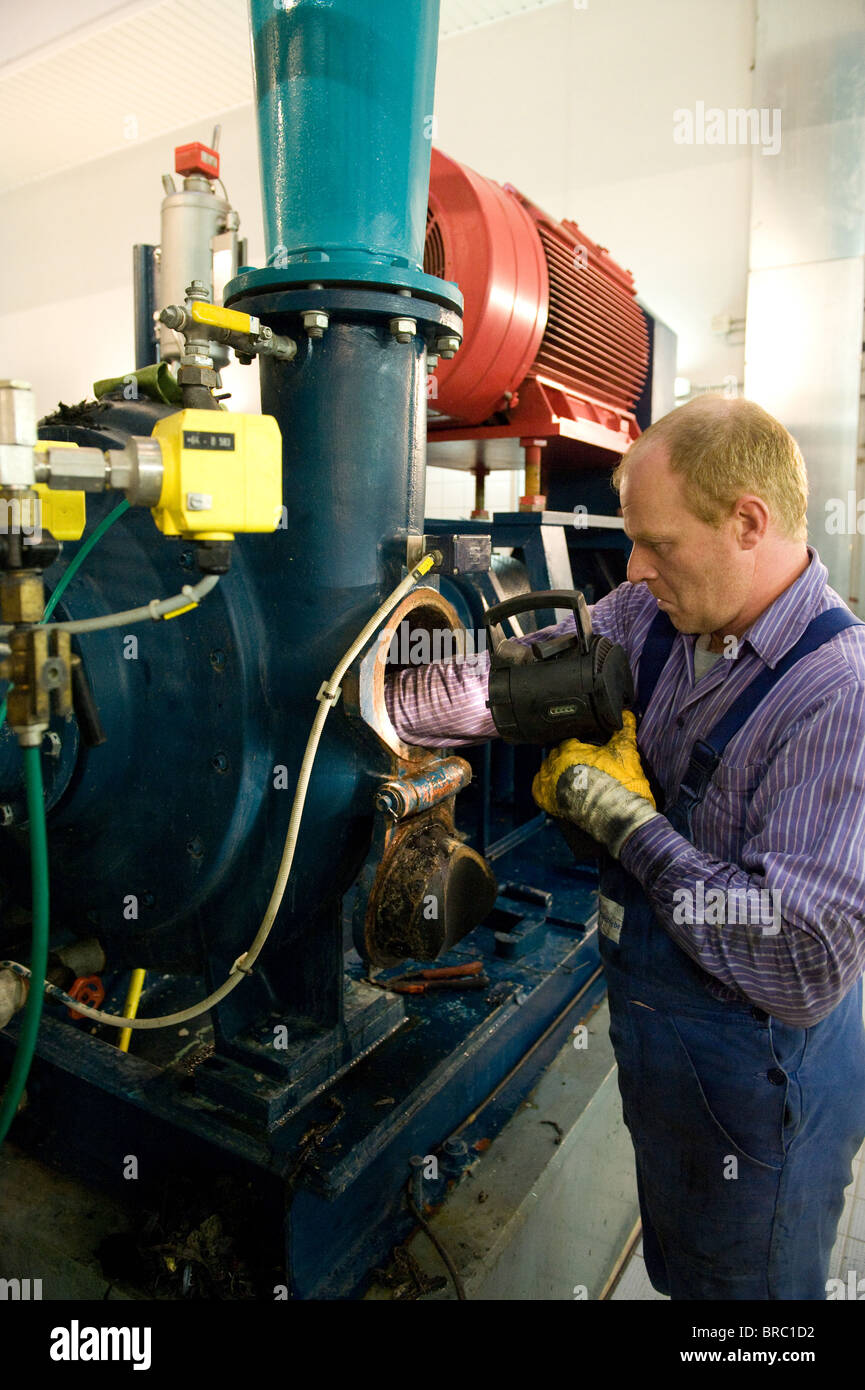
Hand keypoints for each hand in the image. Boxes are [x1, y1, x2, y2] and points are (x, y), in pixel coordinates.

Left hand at [532, 710, 658, 858]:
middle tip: (581, 767)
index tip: (587, 751)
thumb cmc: (620, 783)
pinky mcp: (546, 801)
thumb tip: (626, 713)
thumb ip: (624, 729)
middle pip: (556, 754)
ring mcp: (548, 784)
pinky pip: (537, 789)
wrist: (617, 815)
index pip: (569, 740)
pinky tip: (554, 788)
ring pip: (546, 770)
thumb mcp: (626, 751)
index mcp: (570, 750)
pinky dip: (544, 788)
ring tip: (570, 779)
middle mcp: (554, 764)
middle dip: (566, 758)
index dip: (579, 745)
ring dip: (555, 772)